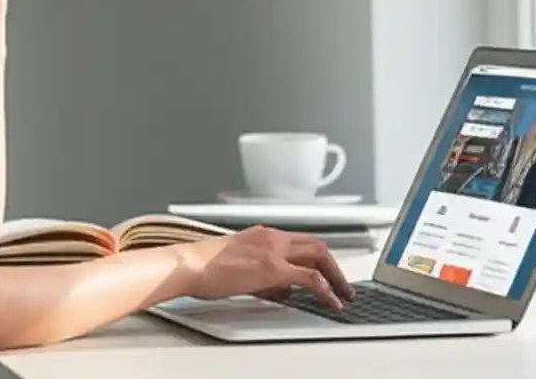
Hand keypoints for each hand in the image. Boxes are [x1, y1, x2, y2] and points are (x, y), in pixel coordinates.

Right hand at [177, 226, 355, 309]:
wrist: (191, 264)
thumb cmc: (206, 267)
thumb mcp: (242, 268)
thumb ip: (267, 277)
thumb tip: (285, 290)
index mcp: (265, 235)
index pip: (303, 241)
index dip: (321, 258)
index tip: (329, 273)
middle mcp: (273, 237)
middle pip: (317, 246)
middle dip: (335, 267)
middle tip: (344, 285)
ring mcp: (275, 250)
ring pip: (319, 256)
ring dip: (335, 276)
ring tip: (343, 294)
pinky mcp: (273, 268)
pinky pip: (309, 277)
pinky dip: (325, 289)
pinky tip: (331, 301)